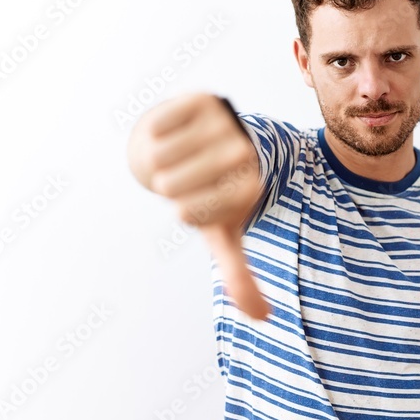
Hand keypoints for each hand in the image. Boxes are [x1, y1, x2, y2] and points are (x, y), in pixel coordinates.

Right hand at [131, 93, 271, 319]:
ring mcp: (224, 124)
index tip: (200, 201)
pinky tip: (176, 135)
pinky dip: (156, 134)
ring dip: (161, 160)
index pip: (189, 213)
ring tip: (182, 157)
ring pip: (161, 157)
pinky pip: (157, 126)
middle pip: (171, 184)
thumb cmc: (210, 194)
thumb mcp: (223, 234)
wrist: (205, 144)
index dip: (184, 210)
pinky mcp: (202, 99)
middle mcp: (244, 153)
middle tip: (187, 178)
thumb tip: (263, 320)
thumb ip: (240, 275)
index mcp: (252, 187)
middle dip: (170, 186)